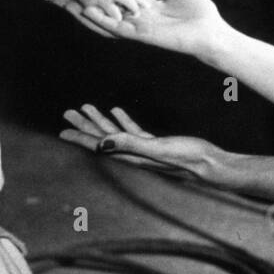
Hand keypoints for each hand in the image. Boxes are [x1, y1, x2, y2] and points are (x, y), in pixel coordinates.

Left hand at [59, 104, 242, 188]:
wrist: (210, 164)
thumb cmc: (187, 157)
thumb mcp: (157, 148)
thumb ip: (130, 144)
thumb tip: (102, 144)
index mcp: (131, 155)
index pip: (99, 145)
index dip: (80, 137)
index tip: (62, 131)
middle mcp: (134, 154)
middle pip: (102, 139)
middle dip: (84, 126)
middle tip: (68, 113)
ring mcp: (144, 150)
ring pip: (115, 134)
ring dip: (100, 121)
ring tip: (86, 108)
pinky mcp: (155, 144)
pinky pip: (132, 131)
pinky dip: (122, 121)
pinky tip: (116, 111)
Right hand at [72, 0, 229, 57]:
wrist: (211, 32)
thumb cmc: (199, 14)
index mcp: (147, 10)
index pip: (120, 2)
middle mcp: (140, 20)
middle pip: (110, 13)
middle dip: (90, 7)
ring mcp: (140, 28)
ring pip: (109, 22)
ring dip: (90, 15)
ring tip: (70, 5)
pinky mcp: (143, 34)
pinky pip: (119, 27)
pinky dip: (103, 20)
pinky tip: (89, 12)